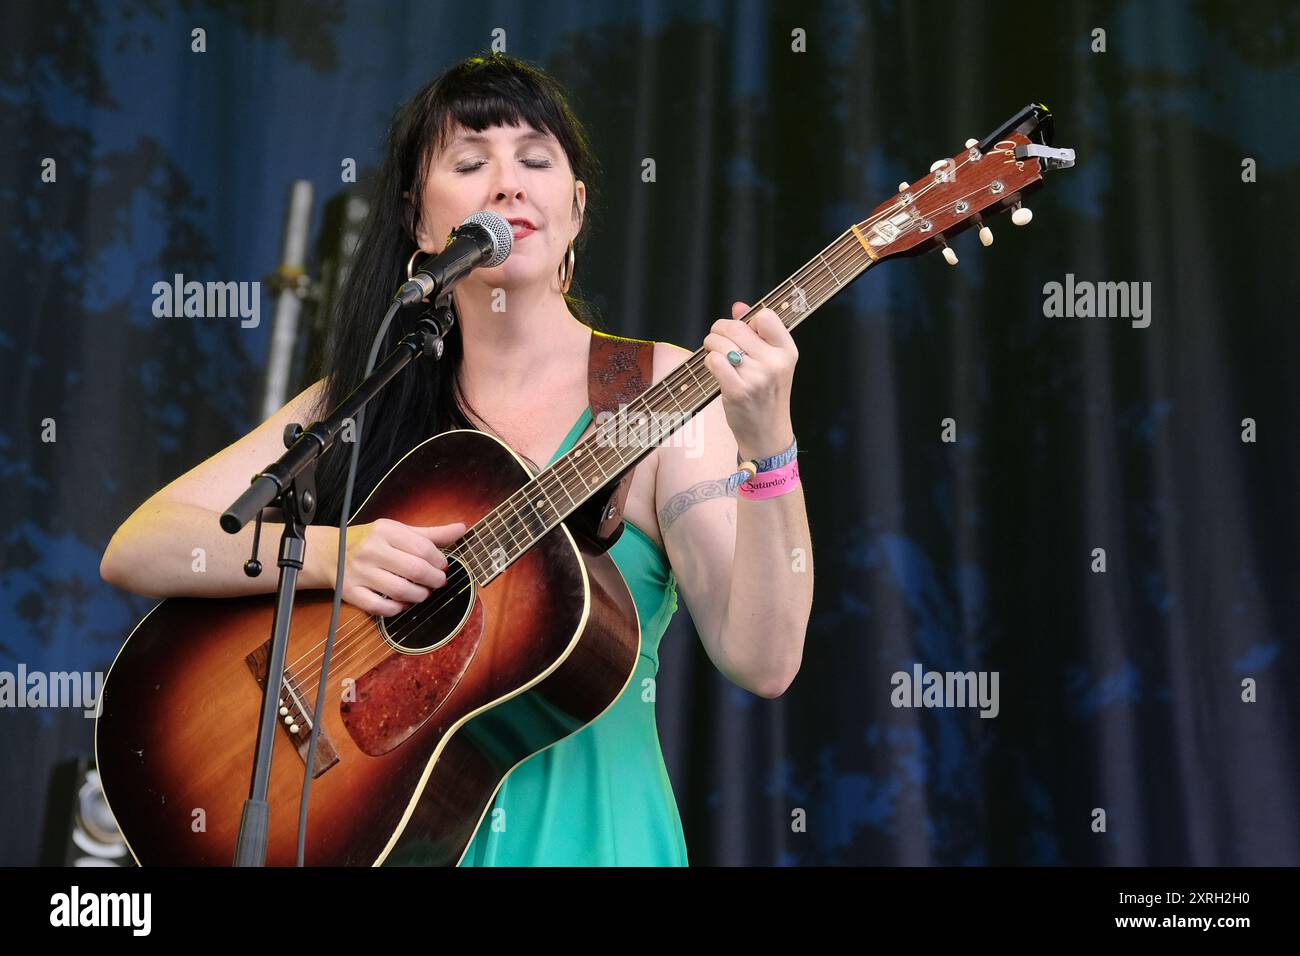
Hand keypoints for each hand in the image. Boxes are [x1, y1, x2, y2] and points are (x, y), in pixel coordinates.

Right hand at [325, 518, 466, 615]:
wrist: (330, 552)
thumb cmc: (371, 541)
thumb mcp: (399, 531)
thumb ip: (431, 534)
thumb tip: (462, 528)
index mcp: (385, 530)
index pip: (422, 548)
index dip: (439, 561)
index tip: (443, 567)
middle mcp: (371, 550)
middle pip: (414, 570)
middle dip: (433, 580)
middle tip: (438, 582)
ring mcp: (360, 572)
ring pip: (400, 591)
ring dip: (419, 596)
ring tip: (423, 593)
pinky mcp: (351, 592)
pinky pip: (380, 607)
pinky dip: (397, 609)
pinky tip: (403, 604)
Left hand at [702, 301, 798, 459]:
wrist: (767, 433)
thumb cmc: (766, 394)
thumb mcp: (771, 362)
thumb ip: (757, 332)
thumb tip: (738, 307)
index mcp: (787, 351)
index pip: (765, 315)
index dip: (748, 321)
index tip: (745, 335)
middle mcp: (775, 362)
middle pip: (735, 327)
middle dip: (720, 331)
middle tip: (720, 344)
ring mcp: (757, 377)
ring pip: (720, 342)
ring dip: (711, 347)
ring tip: (718, 358)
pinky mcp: (738, 391)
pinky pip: (714, 361)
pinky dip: (709, 362)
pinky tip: (715, 370)